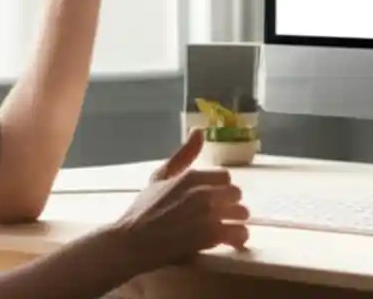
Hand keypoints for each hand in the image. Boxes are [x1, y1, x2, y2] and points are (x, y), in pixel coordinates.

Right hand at [112, 130, 249, 273]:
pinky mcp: (210, 238)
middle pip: (235, 194)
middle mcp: (203, 193)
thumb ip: (183, 155)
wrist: (131, 243)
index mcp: (191, 177)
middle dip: (230, 205)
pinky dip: (237, 238)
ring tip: (227, 230)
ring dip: (237, 222)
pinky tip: (229, 241)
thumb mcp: (159, 177)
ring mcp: (208, 216)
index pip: (225, 177)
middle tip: (221, 215)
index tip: (214, 198)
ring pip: (241, 214)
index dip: (220, 188)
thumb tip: (199, 130)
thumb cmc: (142, 211)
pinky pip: (238, 234)